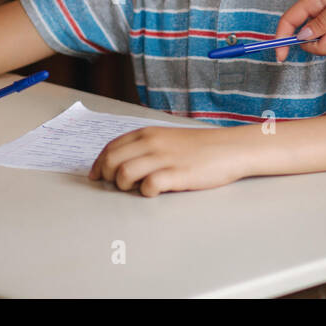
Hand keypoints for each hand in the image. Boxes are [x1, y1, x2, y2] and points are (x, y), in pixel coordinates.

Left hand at [89, 126, 246, 196]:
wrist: (229, 149)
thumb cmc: (199, 147)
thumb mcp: (168, 138)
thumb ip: (145, 146)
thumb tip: (121, 161)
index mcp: (148, 134)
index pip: (111, 147)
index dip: (98, 163)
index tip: (95, 175)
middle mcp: (151, 144)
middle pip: (111, 161)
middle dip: (105, 176)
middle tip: (113, 185)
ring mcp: (163, 159)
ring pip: (123, 174)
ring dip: (123, 185)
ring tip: (136, 188)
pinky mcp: (175, 175)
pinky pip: (147, 187)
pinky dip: (145, 192)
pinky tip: (154, 191)